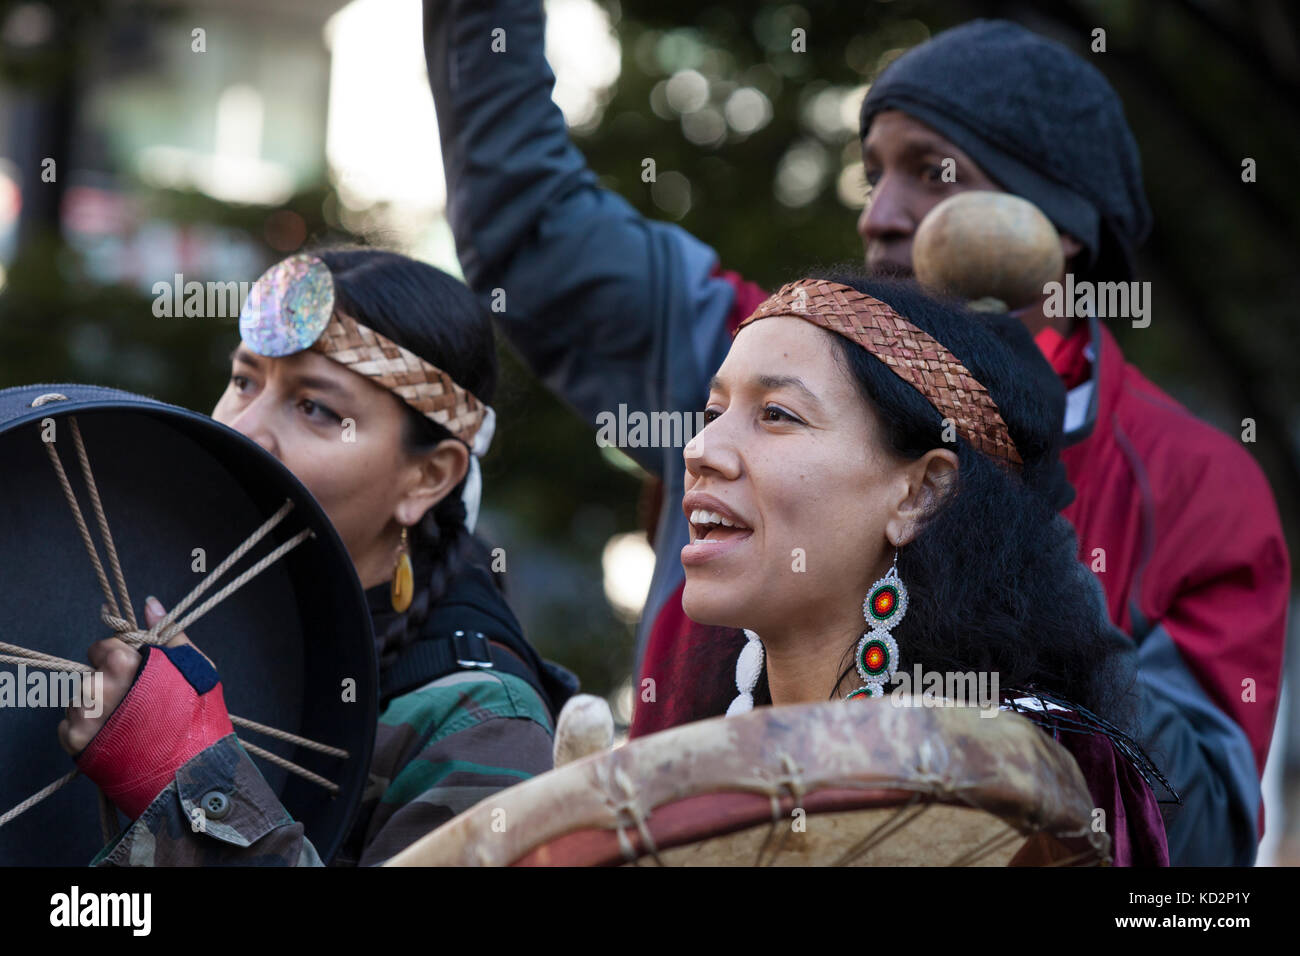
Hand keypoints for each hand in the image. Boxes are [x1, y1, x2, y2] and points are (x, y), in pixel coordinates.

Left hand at [59, 596, 233, 819]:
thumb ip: (168, 632)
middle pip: (90, 674)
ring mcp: (85, 716)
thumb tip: (149, 604)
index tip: (134, 674)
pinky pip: (69, 725)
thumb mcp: (194, 667)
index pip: (102, 646)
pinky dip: (87, 730)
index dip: (119, 658)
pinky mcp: (76, 742)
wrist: (190, 773)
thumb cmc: (197, 717)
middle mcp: (98, 686)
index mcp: (124, 663)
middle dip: (107, 684)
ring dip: (96, 707)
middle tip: (134, 703)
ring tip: (127, 723)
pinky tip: (114, 737)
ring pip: (79, 699)